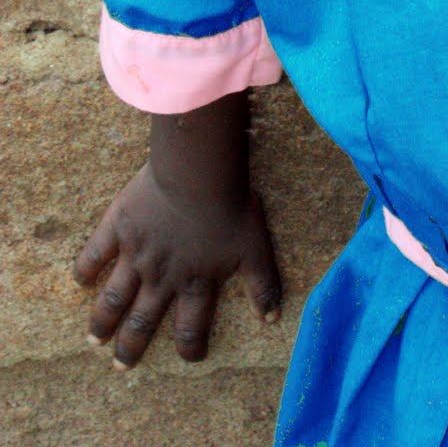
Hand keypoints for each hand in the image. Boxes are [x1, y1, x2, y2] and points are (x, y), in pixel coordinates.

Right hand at [74, 162, 281, 368]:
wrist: (198, 173)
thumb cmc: (230, 207)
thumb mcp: (256, 248)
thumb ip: (264, 285)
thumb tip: (273, 319)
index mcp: (196, 283)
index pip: (191, 329)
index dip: (190, 348)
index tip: (188, 357)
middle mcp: (162, 278)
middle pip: (142, 322)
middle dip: (131, 348)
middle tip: (121, 366)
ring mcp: (136, 255)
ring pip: (113, 299)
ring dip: (102, 322)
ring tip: (94, 340)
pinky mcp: (119, 229)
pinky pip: (94, 255)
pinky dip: (85, 270)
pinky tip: (81, 280)